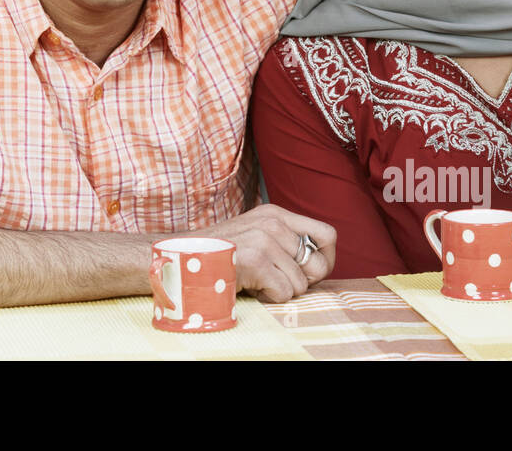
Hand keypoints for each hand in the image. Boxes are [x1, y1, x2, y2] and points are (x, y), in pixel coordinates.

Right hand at [197, 204, 336, 302]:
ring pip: (301, 284)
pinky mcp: (256, 260)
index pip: (327, 234)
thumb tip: (318, 264)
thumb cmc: (222, 252)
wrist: (183, 257)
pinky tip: (251, 286)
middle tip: (280, 280)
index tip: (312, 272)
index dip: (327, 258)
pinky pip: (285, 293)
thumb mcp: (255, 233)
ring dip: (280, 290)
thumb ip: (284, 240)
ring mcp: (264, 240)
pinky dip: (269, 297)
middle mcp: (273, 223)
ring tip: (257, 281)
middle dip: (303, 281)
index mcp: (276, 214)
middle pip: (318, 264)